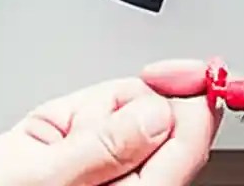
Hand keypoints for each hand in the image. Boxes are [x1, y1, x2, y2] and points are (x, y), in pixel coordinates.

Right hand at [0, 59, 220, 185]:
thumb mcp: (44, 175)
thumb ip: (106, 147)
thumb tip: (161, 115)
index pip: (190, 141)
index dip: (196, 97)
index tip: (199, 69)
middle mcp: (130, 184)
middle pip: (167, 120)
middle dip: (133, 101)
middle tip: (85, 120)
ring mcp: (110, 168)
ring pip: (133, 111)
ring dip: (98, 108)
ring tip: (53, 136)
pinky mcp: (89, 153)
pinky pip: (104, 116)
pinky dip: (84, 111)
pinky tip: (52, 133)